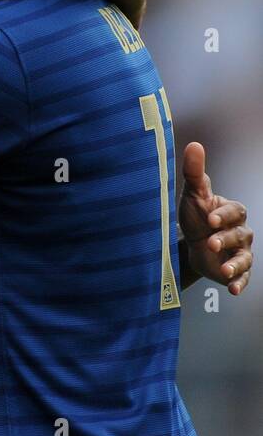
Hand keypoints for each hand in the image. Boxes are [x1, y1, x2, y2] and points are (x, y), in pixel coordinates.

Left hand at [179, 142, 251, 294]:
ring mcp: (240, 251)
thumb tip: (195, 145)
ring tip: (224, 269)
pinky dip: (239, 283)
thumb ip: (194, 172)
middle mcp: (241, 231)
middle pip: (240, 234)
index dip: (224, 215)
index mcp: (232, 211)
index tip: (209, 219)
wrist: (190, 243)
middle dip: (226, 239)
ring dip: (235, 264)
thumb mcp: (192, 195)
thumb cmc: (194, 216)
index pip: (235, 211)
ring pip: (244, 257)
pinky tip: (233, 290)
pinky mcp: (235, 269)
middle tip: (210, 243)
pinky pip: (243, 276)